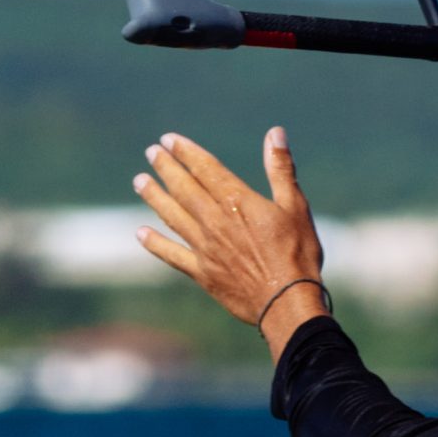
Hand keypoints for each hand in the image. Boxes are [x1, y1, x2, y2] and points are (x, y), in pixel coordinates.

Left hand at [133, 128, 329, 356]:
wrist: (287, 303)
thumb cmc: (297, 253)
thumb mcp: (295, 206)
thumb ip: (281, 169)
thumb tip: (275, 133)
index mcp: (237, 202)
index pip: (205, 169)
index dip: (186, 152)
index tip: (169, 140)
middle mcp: (215, 222)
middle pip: (184, 189)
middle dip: (166, 168)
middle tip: (151, 153)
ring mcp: (205, 248)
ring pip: (173, 216)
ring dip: (155, 197)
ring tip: (140, 181)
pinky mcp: (202, 273)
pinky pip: (172, 255)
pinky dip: (155, 244)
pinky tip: (141, 233)